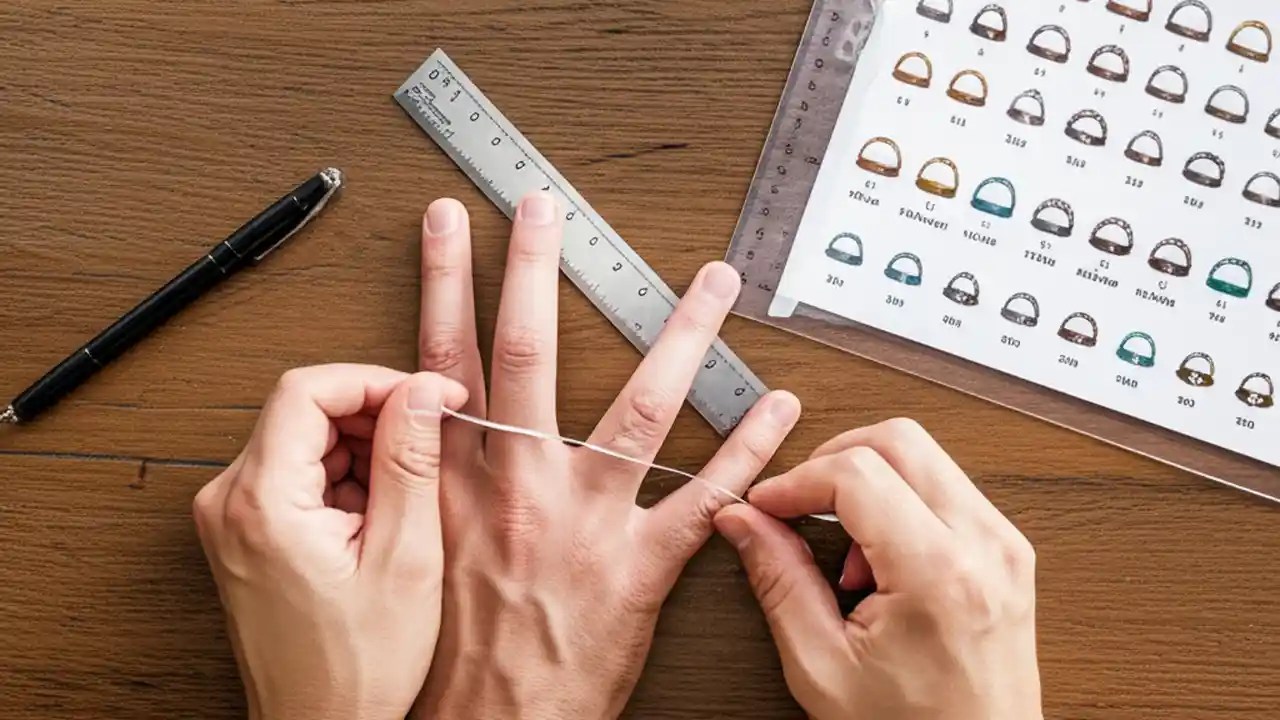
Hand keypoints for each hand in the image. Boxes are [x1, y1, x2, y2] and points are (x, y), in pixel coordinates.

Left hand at [193, 364, 466, 719]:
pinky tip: (381, 519)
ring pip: (306, 439)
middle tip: (430, 441)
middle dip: (376, 416)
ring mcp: (232, 518)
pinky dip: (347, 479)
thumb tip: (421, 392)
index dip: (376, 380)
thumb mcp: (405, 558)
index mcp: (262, 504)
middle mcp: (230, 503)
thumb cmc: (355, 669)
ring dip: (365, 450)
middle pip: (304, 410)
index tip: (426, 395)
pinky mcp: (246, 531)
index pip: (308, 390)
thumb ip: (411, 463)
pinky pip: (299, 473)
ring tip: (408, 498)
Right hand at [410, 193, 801, 718]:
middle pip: (526, 352)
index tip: (449, 221)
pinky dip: (746, 449)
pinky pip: (705, 497)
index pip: (443, 356)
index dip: (442, 280)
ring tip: (712, 280)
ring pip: (638, 407)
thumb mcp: (420, 550)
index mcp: (461, 478)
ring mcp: (587, 519)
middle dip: (532, 267)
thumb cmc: (452, 648)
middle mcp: (523, 483)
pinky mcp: (641, 564)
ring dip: (682, 336)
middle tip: (547, 205)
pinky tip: (779, 405)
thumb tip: (431, 409)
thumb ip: (432, 477)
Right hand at [715, 419, 1041, 719]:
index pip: (856, 472)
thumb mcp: (823, 666)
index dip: (796, 480)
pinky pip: (946, 486)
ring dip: (868, 480)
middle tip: (797, 505)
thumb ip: (779, 581)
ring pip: (924, 455)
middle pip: (899, 439)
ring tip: (844, 550)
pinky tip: (877, 557)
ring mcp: (1005, 544)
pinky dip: (899, 500)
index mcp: (939, 574)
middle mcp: (985, 546)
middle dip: (833, 460)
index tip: (767, 504)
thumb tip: (743, 520)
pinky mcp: (1007, 550)